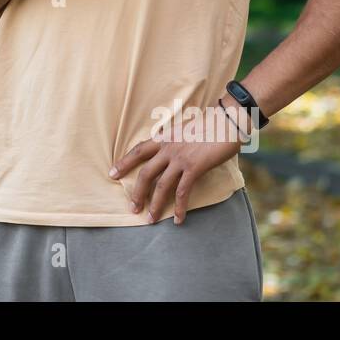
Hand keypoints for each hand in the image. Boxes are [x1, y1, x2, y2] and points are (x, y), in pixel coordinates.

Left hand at [108, 102, 244, 224]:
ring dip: (155, 205)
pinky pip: (182, 191)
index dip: (124, 162)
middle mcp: (168, 148)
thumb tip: (170, 153)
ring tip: (150, 219)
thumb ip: (175, 141)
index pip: (138, 150)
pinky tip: (178, 219)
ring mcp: (180, 158)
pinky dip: (179, 207)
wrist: (227, 120)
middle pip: (145, 173)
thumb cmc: (210, 124)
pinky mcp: (194, 167)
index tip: (112, 173)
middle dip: (137, 193)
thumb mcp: (185, 130)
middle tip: (132, 208)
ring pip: (161, 186)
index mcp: (164, 137)